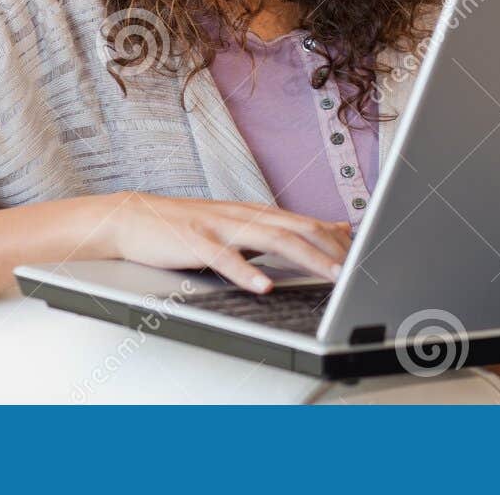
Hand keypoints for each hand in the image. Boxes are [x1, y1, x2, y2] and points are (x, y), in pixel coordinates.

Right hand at [104, 191, 352, 291]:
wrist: (134, 218)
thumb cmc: (189, 227)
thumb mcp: (242, 224)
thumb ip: (286, 228)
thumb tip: (334, 228)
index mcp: (256, 214)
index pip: (307, 224)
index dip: (337, 241)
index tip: (364, 258)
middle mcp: (244, 216)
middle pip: (297, 229)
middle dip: (331, 249)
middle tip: (358, 270)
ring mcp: (220, 226)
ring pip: (271, 238)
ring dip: (306, 257)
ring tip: (331, 274)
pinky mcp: (194, 241)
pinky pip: (224, 257)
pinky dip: (246, 271)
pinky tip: (263, 285)